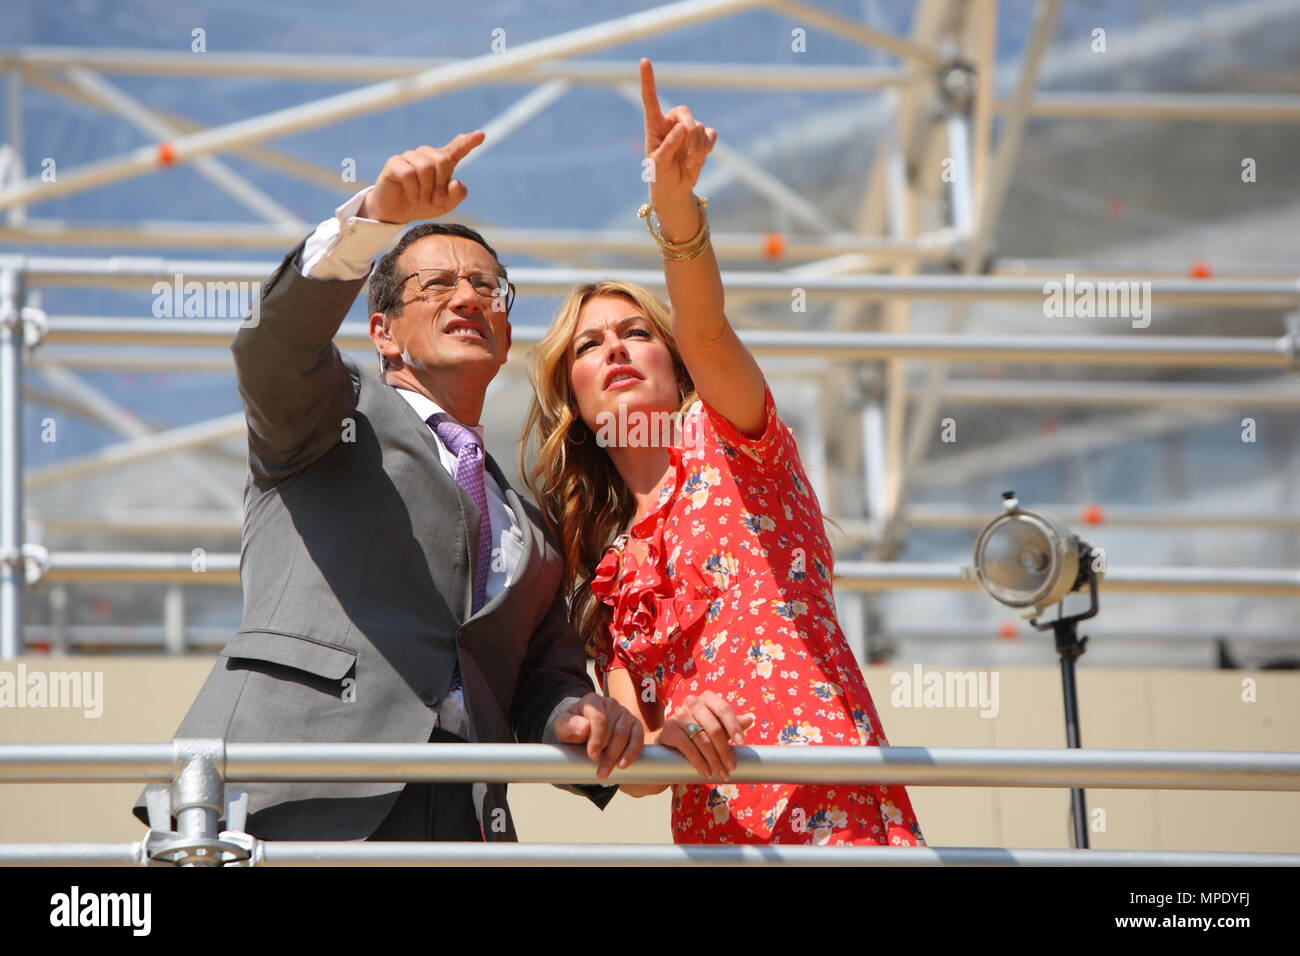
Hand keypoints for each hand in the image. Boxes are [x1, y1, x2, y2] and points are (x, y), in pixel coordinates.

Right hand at [359, 131, 484, 223]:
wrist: (396, 212)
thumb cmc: (422, 204)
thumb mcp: (445, 205)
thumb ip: (456, 195)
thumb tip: (455, 182)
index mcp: (442, 162)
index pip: (457, 149)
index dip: (468, 142)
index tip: (481, 135)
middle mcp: (427, 155)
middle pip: (442, 161)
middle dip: (441, 185)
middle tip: (435, 202)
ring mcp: (410, 157)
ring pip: (425, 167)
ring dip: (426, 190)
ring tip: (423, 202)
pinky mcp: (395, 162)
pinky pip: (409, 174)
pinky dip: (413, 190)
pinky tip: (412, 197)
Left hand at [552, 692, 644, 779]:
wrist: (581, 729)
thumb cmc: (572, 727)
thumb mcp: (563, 726)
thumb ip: (569, 725)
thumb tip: (584, 727)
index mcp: (593, 701)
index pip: (599, 719)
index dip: (597, 739)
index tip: (592, 756)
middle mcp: (611, 704)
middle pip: (614, 729)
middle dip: (608, 753)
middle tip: (600, 771)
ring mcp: (624, 713)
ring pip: (626, 735)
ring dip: (617, 756)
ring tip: (608, 771)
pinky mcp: (634, 724)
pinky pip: (638, 737)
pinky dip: (632, 752)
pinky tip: (624, 764)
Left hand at [640, 58, 715, 202]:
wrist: (674, 191)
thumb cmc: (660, 177)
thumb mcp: (659, 164)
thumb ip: (669, 145)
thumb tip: (683, 128)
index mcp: (654, 126)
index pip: (650, 100)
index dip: (648, 81)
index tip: (644, 61)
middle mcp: (671, 123)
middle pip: (685, 112)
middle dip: (690, 130)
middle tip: (689, 151)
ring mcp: (688, 130)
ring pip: (700, 126)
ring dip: (698, 146)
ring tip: (690, 161)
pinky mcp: (702, 139)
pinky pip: (711, 134)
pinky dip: (708, 147)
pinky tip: (699, 157)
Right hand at [653, 692, 754, 781]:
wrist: (669, 738)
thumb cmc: (698, 729)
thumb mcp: (716, 724)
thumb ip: (731, 722)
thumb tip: (751, 718)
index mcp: (707, 698)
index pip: (724, 709)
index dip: (734, 726)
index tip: (741, 742)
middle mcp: (692, 702)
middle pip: (714, 728)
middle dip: (725, 751)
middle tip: (732, 768)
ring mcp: (679, 715)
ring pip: (702, 740)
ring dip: (714, 761)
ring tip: (722, 774)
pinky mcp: (669, 729)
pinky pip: (688, 748)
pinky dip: (699, 763)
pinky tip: (706, 773)